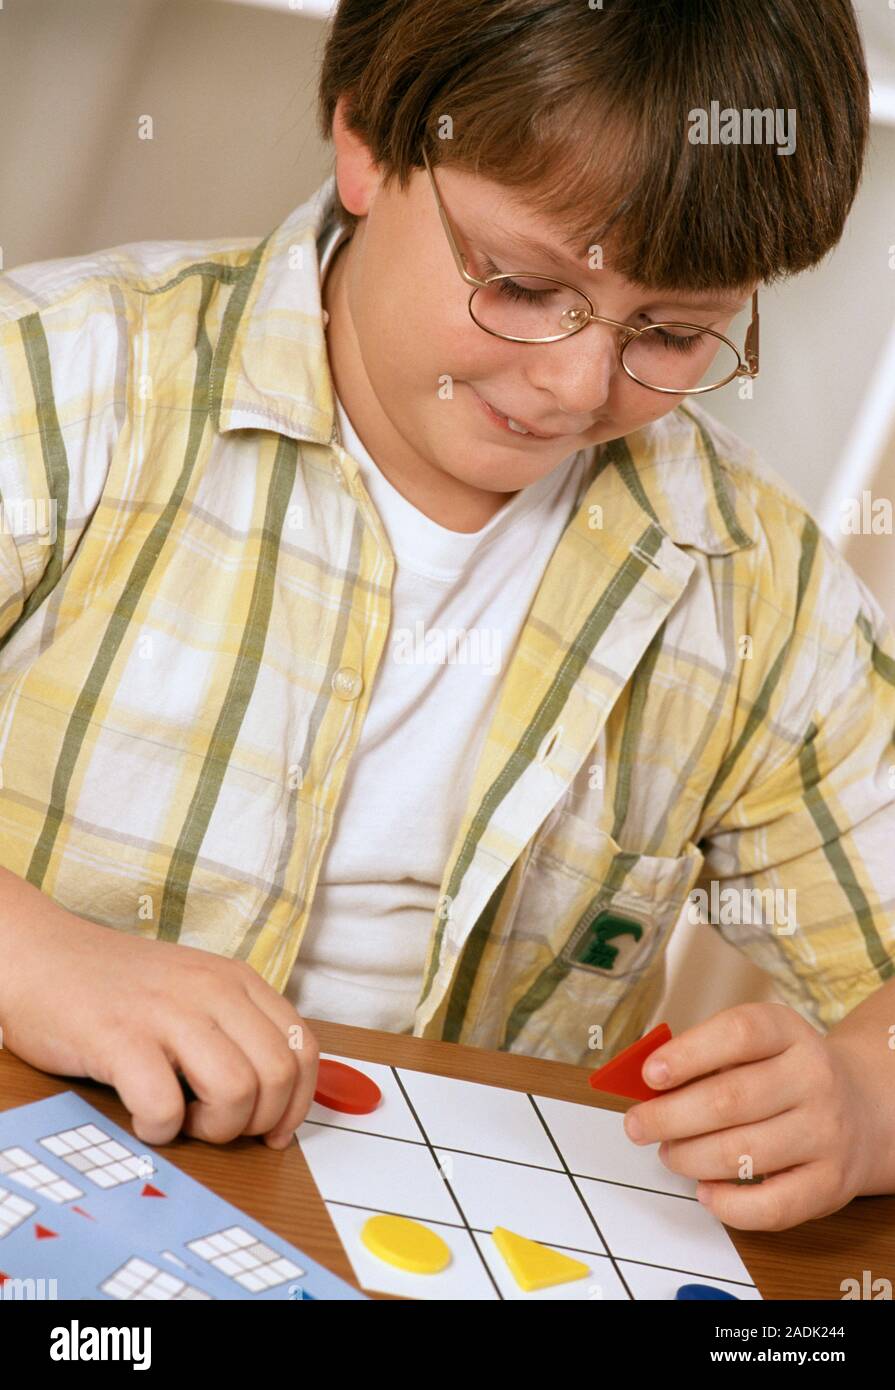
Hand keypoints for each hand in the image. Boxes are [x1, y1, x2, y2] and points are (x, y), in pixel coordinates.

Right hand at [1, 899, 318, 1149]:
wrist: (43, 956)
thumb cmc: (119, 986)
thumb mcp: (196, 990)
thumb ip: (236, 1026)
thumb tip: (277, 1095)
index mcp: (236, 980)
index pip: (303, 1048)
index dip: (297, 1103)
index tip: (275, 1132)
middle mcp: (211, 991)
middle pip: (277, 1076)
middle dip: (255, 1122)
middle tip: (215, 1124)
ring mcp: (167, 1012)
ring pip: (235, 1093)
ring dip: (212, 1128)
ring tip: (181, 1119)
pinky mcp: (120, 1039)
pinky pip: (165, 1107)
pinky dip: (159, 1129)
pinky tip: (143, 1116)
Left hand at [622, 1002, 873, 1230]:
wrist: (861, 1108)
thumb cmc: (782, 1075)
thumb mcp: (754, 1047)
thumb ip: (704, 1060)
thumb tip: (647, 1087)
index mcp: (788, 1032)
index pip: (739, 1034)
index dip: (688, 1054)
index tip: (650, 1075)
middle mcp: (813, 1077)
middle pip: (730, 1099)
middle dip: (670, 1117)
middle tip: (638, 1126)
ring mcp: (825, 1131)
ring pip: (743, 1153)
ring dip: (690, 1158)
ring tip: (670, 1154)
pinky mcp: (830, 1183)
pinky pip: (772, 1206)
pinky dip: (728, 1204)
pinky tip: (705, 1190)